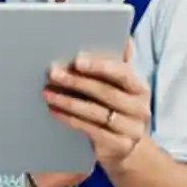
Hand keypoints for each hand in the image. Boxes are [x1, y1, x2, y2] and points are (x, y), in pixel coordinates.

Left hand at [43, 39, 151, 170]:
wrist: (126, 147)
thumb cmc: (117, 107)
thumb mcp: (119, 86)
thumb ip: (118, 63)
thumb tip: (123, 38)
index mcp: (139, 88)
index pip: (122, 73)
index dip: (99, 66)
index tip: (76, 60)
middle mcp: (140, 108)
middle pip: (106, 93)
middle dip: (77, 82)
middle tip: (53, 73)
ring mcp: (131, 129)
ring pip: (96, 113)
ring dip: (68, 101)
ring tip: (47, 92)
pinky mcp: (119, 146)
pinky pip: (91, 130)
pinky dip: (70, 119)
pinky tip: (54, 110)